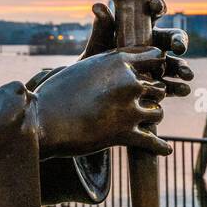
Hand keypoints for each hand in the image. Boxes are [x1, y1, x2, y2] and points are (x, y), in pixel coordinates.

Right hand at [35, 46, 170, 157]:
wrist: (41, 121)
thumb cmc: (56, 93)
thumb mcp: (83, 68)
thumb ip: (106, 65)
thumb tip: (121, 66)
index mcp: (118, 60)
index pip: (154, 56)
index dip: (156, 66)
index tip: (154, 73)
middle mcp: (128, 82)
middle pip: (158, 88)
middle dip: (150, 96)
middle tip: (140, 104)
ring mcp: (128, 108)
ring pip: (158, 113)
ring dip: (151, 119)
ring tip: (142, 124)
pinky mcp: (125, 134)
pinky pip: (152, 142)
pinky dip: (159, 147)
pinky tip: (165, 150)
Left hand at [82, 0, 192, 97]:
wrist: (91, 89)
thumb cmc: (95, 60)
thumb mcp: (98, 44)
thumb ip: (103, 27)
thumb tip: (98, 5)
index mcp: (141, 28)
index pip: (153, 13)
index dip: (157, 6)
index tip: (154, 5)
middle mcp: (153, 45)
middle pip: (171, 38)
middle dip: (178, 40)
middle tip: (179, 47)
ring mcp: (157, 65)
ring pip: (175, 62)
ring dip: (183, 67)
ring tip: (187, 74)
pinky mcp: (158, 84)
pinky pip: (171, 85)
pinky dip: (179, 87)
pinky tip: (184, 90)